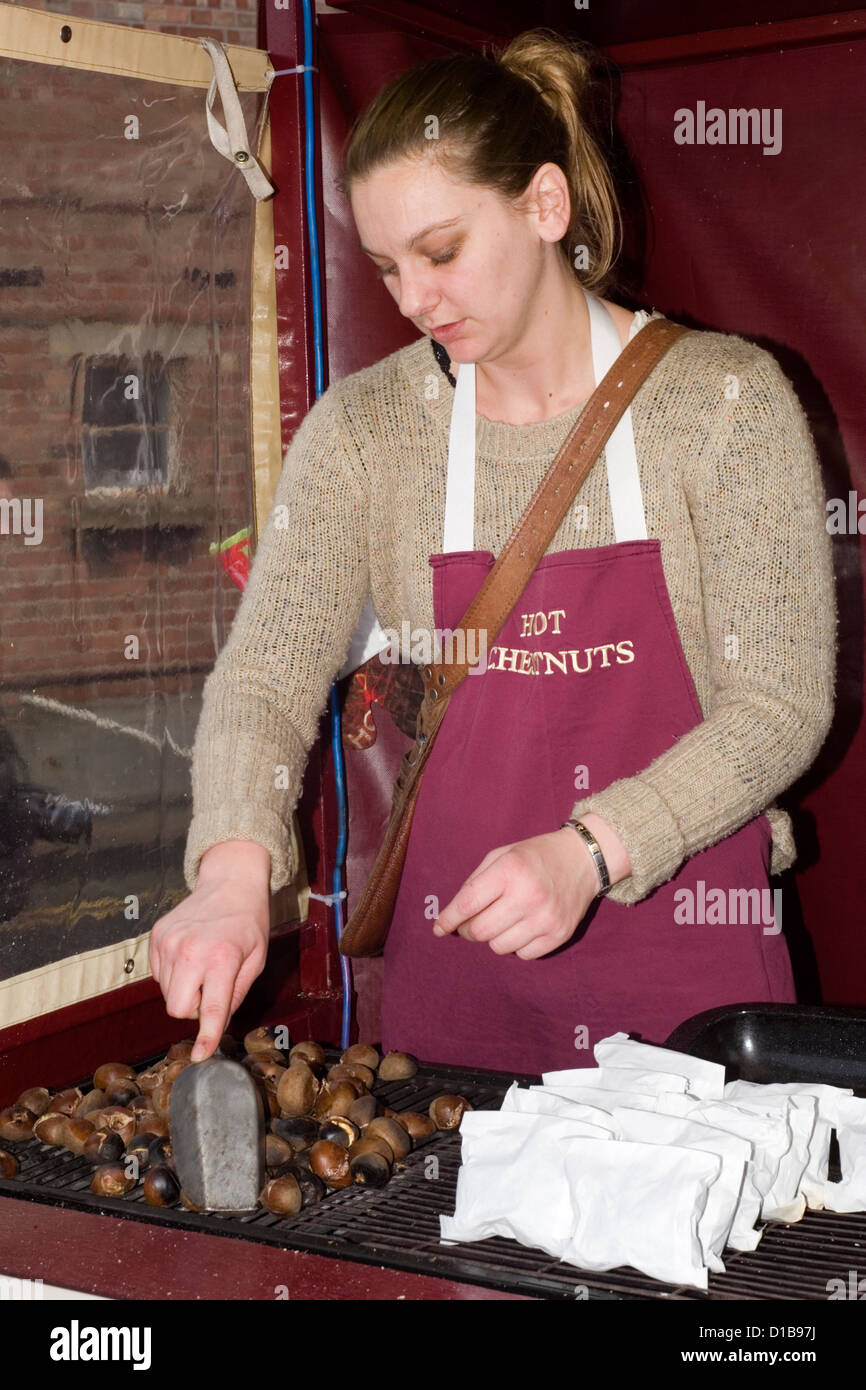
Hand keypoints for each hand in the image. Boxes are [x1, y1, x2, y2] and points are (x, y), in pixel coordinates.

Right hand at [149, 843, 270, 1060]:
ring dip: (185, 989)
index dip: (206, 1037)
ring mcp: (169, 942)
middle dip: (193, 1009)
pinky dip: (174, 974)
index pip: (211, 1009)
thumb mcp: (256, 959)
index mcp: (222, 958)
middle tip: (211, 988)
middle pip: (178, 1009)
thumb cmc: (248, 921)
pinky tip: (190, 954)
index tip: (200, 1056)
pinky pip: (159, 974)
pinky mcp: (156, 936)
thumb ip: (236, 994)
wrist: (230, 882)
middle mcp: (190, 951)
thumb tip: (217, 1024)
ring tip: (203, 963)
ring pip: (167, 993)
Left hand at [432, 815, 630, 960]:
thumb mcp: (501, 855)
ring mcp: (545, 918)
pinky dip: (516, 945)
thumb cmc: (534, 856)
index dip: (448, 920)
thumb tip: (453, 917)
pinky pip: (522, 955)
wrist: (582, 859)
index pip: (467, 904)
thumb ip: (475, 882)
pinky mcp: (559, 934)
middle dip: (468, 930)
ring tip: (502, 921)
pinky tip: (523, 927)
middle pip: (480, 931)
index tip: (438, 929)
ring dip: (493, 938)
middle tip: (472, 922)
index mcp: (509, 871)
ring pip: (499, 947)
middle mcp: (527, 896)